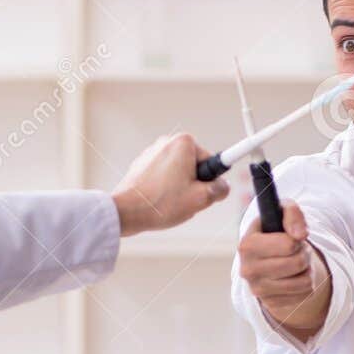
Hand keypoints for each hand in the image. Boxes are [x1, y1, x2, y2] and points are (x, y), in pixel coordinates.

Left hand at [112, 133, 229, 235]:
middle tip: (188, 199)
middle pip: (196, 166)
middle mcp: (167, 142)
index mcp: (184, 144)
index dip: (218, 176)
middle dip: (196, 184)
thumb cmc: (159, 203)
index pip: (214, 160)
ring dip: (180, 187)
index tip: (227, 174)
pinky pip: (164, 176)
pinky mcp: (143, 164)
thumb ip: (220, 190)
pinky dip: (165, 188)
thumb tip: (223, 186)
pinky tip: (160, 201)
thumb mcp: (201, 199)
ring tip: (171, 202)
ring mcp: (153, 152)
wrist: (126, 211)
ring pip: (180, 172)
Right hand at [237, 200, 330, 338]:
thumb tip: (300, 235)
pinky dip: (306, 284)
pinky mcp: (271, 303)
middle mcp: (248, 270)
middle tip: (298, 250)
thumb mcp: (281, 212)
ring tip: (296, 263)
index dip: (297, 239)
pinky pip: (305, 294)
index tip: (292, 237)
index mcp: (247, 245)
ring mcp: (258, 290)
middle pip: (298, 263)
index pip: (289, 244)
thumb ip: (292, 213)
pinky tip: (294, 277)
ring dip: (307, 269)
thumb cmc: (275, 231)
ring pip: (304, 281)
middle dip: (304, 253)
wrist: (266, 256)